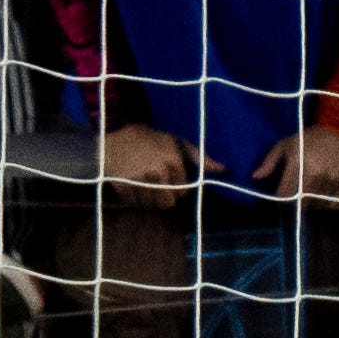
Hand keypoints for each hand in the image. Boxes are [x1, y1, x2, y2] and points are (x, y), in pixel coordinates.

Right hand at [99, 123, 216, 210]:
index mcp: (172, 160)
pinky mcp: (122, 185)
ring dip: (149, 200)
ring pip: (151, 205)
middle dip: (164, 198)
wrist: (115, 131)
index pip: (182, 192)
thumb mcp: (176, 143)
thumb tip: (223, 169)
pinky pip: (134, 204)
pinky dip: (134, 199)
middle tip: (157, 187)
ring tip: (144, 186)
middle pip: (168, 203)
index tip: (169, 180)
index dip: (177, 188)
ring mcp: (138, 179)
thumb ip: (199, 157)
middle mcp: (156, 171)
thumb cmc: (150, 138)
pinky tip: (133, 186)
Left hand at [256, 124, 338, 200]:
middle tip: (301, 194)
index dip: (283, 200)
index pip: (286, 196)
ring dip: (315, 202)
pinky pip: (335, 203)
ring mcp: (334, 178)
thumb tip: (254, 177)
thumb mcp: (286, 144)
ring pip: (319, 204)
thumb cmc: (309, 137)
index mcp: (299, 164)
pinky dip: (330, 202)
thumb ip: (269, 162)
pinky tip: (328, 189)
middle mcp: (317, 173)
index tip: (284, 198)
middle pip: (302, 204)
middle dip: (299, 202)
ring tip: (316, 188)